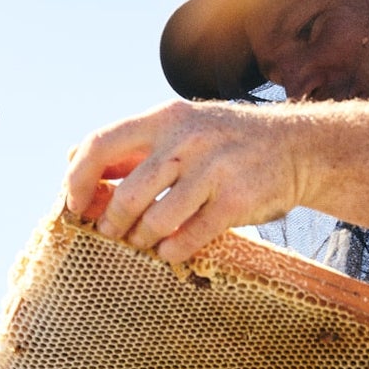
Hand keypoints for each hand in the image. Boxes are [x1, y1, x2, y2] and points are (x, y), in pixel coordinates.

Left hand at [63, 100, 306, 262]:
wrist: (296, 146)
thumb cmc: (226, 142)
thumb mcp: (181, 127)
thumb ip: (133, 145)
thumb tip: (72, 161)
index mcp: (165, 118)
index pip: (101, 144)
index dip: (78, 179)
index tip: (73, 203)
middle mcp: (186, 140)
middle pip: (128, 193)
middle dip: (112, 221)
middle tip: (111, 232)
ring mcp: (213, 170)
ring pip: (156, 220)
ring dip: (142, 239)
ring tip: (143, 241)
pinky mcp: (236, 200)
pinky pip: (189, 237)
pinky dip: (172, 250)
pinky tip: (170, 251)